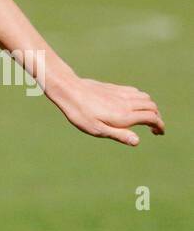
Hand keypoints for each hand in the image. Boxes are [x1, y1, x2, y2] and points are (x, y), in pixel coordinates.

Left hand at [50, 75, 164, 145]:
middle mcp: (127, 103)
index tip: (159, 133)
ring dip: (151, 107)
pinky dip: (142, 99)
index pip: (152, 118)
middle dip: (157, 117)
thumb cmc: (81, 114)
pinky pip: (136, 92)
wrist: (71, 91)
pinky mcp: (116, 88)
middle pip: (152, 107)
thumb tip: (138, 141)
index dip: (159, 126)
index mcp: (125, 116)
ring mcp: (122, 94)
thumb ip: (119, 134)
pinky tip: (134, 104)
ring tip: (146, 117)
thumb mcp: (97, 130)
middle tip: (154, 128)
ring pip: (146, 98)